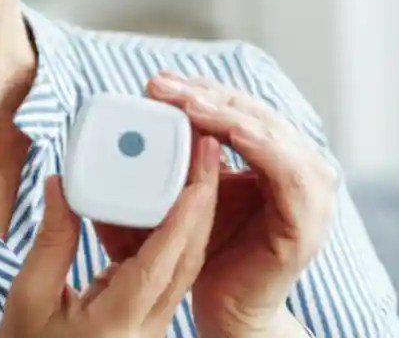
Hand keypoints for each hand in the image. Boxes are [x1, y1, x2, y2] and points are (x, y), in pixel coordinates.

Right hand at [0, 137, 221, 337]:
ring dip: (191, 215)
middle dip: (200, 203)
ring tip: (193, 165)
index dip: (180, 221)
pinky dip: (169, 233)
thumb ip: (51, 241)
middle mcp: (146, 328)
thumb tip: (61, 184)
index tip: (197, 180)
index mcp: (117, 325)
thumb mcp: (29, 299)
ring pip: (181, 265)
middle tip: (205, 152)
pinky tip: (163, 200)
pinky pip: (165, 271)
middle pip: (185, 260)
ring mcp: (151, 327)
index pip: (158, 267)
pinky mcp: (145, 320)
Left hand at [120, 71, 336, 336]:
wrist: (225, 315)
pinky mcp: (304, 224)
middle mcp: (291, 170)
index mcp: (265, 160)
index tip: (155, 83)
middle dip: (208, 95)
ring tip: (191, 103)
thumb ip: (142, 181)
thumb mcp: (164, 211)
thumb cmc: (195, 263)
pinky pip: (289, 177)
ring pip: (273, 135)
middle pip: (254, 113)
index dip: (199, 91)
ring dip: (231, 114)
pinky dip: (263, 149)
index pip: (236, 110)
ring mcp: (305, 196)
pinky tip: (232, 135)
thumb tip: (93, 158)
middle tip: (163, 87)